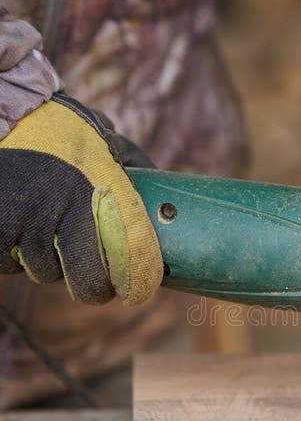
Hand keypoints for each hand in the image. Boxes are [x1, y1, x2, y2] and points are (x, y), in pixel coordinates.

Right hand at [0, 93, 162, 303]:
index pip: (131, 254)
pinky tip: (16, 224)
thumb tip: (165, 202)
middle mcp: (62, 210)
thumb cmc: (57, 130)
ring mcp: (23, 223)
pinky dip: (13, 253)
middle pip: (88, 284)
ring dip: (48, 260)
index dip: (138, 281)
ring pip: (44, 273)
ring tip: (44, 224)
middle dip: (93, 286)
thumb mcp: (101, 142)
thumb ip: (132, 170)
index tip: (137, 291)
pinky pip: (9, 265)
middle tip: (95, 279)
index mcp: (99, 188)